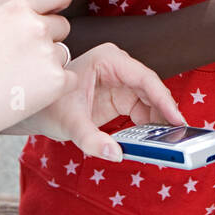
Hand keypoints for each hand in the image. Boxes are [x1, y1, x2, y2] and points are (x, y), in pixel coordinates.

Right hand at [0, 0, 77, 139]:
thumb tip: (19, 1)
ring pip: (63, 53)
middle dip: (48, 38)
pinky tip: (29, 92)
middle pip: (62, 26)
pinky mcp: (58, 81)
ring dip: (49, 63)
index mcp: (17, 9)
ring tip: (18, 77)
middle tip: (19, 58)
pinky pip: (70, 78)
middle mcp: (37, 27)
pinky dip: (56, 86)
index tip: (56, 9)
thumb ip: (2, 9)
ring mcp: (49, 55)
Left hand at [17, 41, 185, 160]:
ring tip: (167, 142)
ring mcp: (121, 81)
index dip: (163, 100)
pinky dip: (148, 126)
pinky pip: (143, 109)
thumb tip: (115, 154)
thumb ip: (92, 140)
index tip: (177, 120)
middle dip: (164, 113)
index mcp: (108, 60)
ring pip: (150, 100)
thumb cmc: (49, 107)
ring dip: (158, 121)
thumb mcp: (70, 124)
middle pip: (151, 90)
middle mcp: (119, 67)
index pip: (144, 78)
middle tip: (177, 137)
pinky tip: (152, 140)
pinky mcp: (121, 96)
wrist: (37, 111)